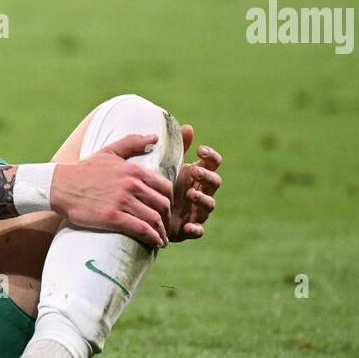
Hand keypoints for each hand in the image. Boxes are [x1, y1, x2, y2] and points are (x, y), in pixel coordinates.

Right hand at [52, 134, 172, 248]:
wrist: (60, 186)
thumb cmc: (85, 169)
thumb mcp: (109, 151)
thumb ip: (133, 142)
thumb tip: (155, 137)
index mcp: (134, 170)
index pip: (165, 187)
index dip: (169, 200)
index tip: (166, 209)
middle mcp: (132, 185)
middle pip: (162, 205)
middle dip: (167, 219)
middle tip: (164, 228)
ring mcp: (123, 202)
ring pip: (154, 219)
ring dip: (161, 232)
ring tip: (161, 240)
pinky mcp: (113, 217)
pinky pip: (141, 229)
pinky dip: (152, 238)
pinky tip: (154, 243)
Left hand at [169, 125, 221, 240]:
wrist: (143, 210)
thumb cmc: (158, 183)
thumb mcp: (166, 165)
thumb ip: (178, 148)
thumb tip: (187, 127)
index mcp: (197, 174)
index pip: (213, 163)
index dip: (211, 156)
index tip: (200, 150)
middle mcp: (201, 191)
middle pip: (215, 182)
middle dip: (207, 176)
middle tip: (195, 171)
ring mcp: (197, 210)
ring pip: (210, 205)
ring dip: (202, 199)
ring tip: (190, 193)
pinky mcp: (188, 228)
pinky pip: (199, 230)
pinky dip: (196, 229)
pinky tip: (189, 226)